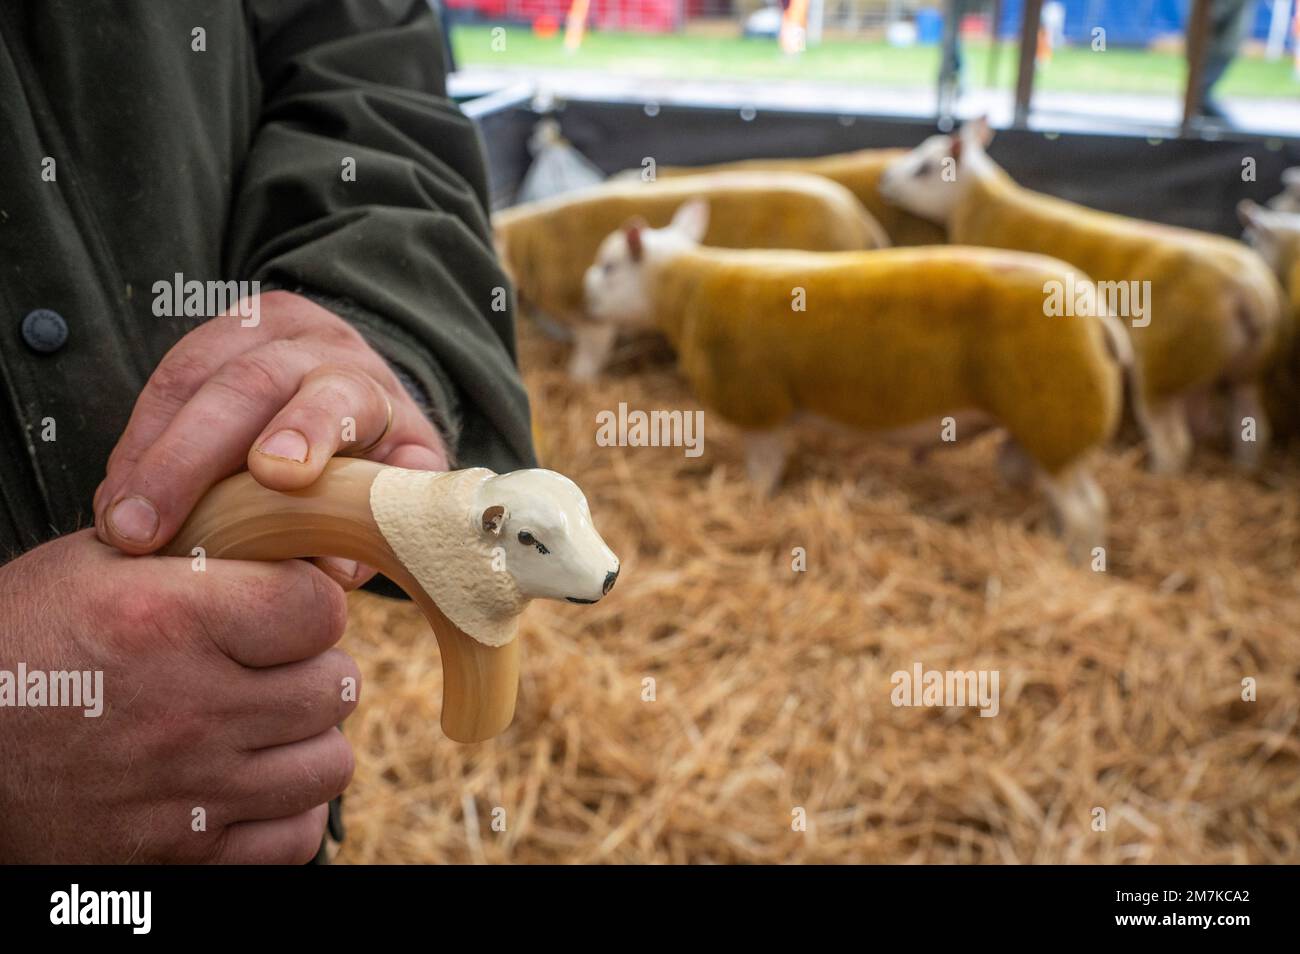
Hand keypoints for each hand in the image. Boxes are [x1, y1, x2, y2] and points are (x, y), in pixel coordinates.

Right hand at [0, 531, 357, 862]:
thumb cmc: (19, 644)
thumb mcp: (96, 565)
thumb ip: (202, 549)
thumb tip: (293, 542)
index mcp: (167, 622)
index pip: (318, 609)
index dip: (309, 602)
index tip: (286, 607)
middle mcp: (187, 710)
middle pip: (336, 686)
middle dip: (314, 667)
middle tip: (276, 665)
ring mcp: (189, 792)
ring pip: (328, 763)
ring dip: (306, 739)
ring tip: (266, 722)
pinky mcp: (181, 856)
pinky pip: (294, 837)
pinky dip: (284, 810)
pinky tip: (249, 779)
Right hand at [93, 291, 447, 587]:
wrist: (362, 403)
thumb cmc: (374, 471)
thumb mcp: (392, 499)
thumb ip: (370, 530)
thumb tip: (333, 571)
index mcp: (373, 391)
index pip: (342, 396)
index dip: (307, 430)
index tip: (276, 475)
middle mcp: (319, 349)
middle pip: (251, 385)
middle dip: (189, 458)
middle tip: (143, 530)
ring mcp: (263, 334)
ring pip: (194, 377)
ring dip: (149, 454)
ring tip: (118, 520)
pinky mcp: (215, 338)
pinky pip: (164, 380)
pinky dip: (138, 442)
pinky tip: (118, 492)